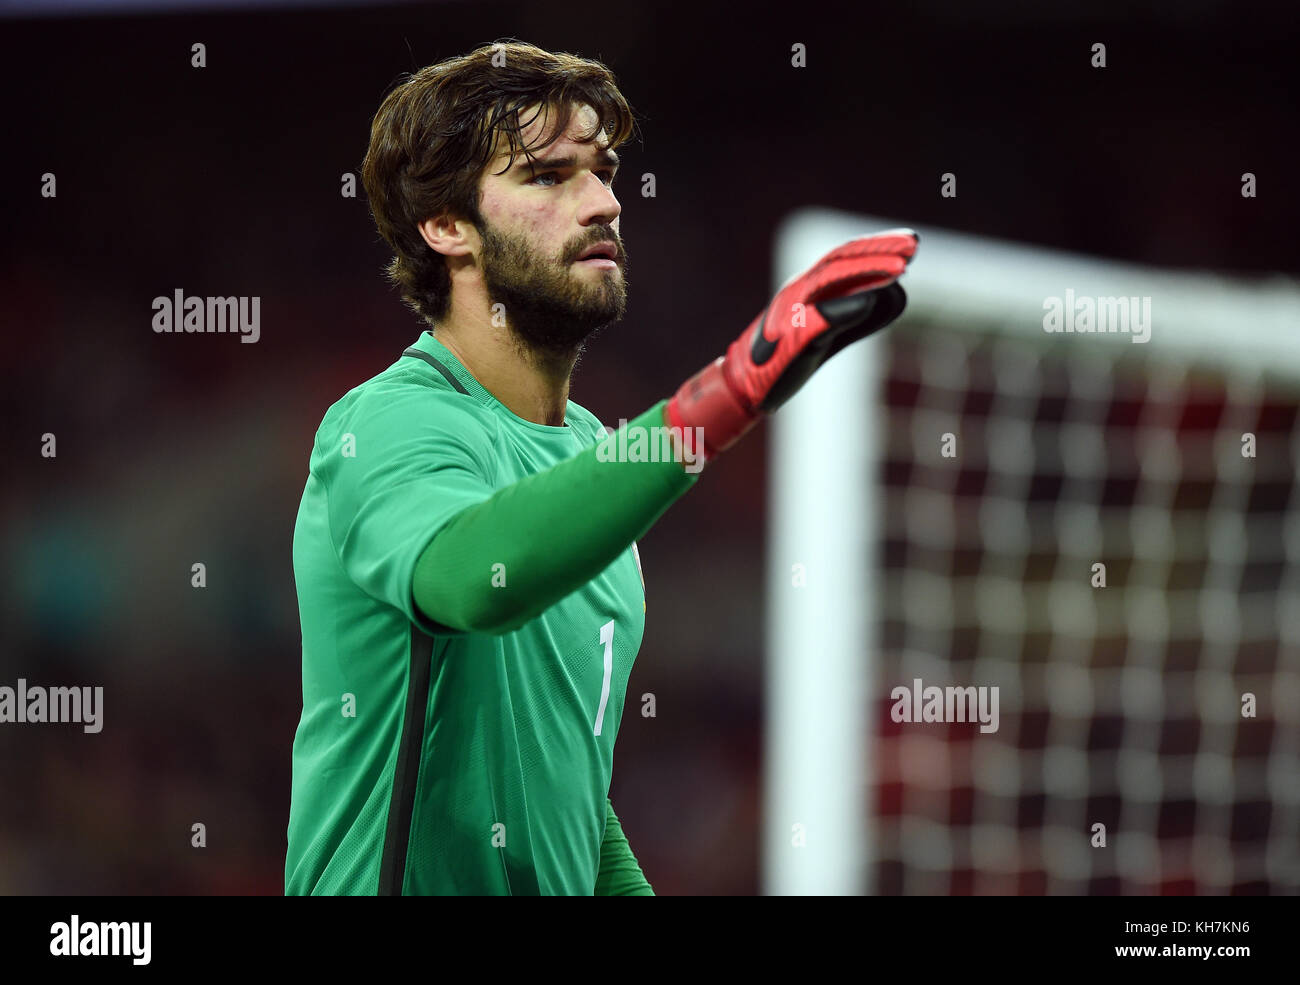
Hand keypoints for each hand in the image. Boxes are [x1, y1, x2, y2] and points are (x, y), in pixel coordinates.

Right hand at [666, 228, 917, 460]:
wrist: (747, 386)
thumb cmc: (790, 359)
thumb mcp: (832, 333)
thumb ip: (862, 315)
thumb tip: (896, 294)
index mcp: (808, 287)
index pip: (845, 256)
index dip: (877, 246)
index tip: (910, 241)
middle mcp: (798, 291)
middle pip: (840, 260)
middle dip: (877, 250)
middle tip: (911, 246)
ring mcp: (791, 312)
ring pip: (830, 280)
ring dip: (866, 271)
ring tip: (901, 268)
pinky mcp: (789, 338)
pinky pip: (818, 319)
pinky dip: (844, 308)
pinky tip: (870, 301)